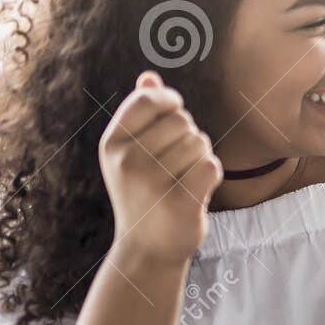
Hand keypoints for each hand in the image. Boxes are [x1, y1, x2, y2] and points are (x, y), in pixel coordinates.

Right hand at [98, 71, 223, 264]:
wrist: (147, 248)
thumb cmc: (144, 193)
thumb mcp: (132, 153)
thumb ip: (141, 114)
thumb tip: (149, 76)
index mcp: (113, 144)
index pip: (148, 99)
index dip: (169, 100)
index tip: (176, 114)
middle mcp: (127, 161)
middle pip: (181, 120)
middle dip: (189, 136)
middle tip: (177, 163)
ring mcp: (151, 182)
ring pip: (199, 143)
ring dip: (201, 158)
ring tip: (184, 179)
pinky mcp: (178, 201)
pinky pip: (211, 165)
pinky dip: (212, 175)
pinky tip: (197, 190)